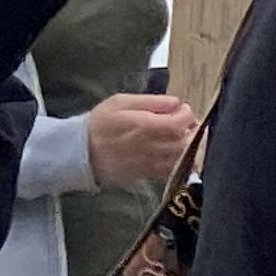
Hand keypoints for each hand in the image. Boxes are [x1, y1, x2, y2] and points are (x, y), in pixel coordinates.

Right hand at [82, 92, 198, 190]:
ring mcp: (152, 163)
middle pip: (185, 142)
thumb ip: (150, 101)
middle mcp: (151, 147)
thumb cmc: (101, 122)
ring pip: (183, 157)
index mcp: (144, 126)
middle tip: (186, 121)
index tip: (183, 108)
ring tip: (182, 134)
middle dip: (191, 130)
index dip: (187, 115)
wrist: (83, 151)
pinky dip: (181, 160)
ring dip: (188, 145)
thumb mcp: (121, 101)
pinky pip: (174, 169)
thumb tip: (176, 102)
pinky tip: (175, 150)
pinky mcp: (150, 174)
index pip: (179, 124)